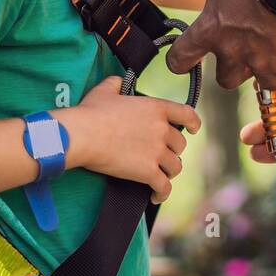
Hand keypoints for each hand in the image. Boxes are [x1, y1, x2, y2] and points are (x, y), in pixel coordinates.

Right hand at [60, 76, 200, 202]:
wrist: (82, 135)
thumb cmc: (91, 113)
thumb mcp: (105, 90)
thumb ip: (116, 83)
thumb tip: (118, 80)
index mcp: (156, 108)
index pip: (187, 114)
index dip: (193, 123)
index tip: (193, 130)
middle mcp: (162, 129)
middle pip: (180, 145)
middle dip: (172, 151)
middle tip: (160, 155)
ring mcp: (157, 151)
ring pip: (175, 166)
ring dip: (168, 171)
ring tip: (159, 175)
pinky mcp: (148, 171)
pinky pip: (164, 186)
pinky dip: (161, 192)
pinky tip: (155, 195)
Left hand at [165, 0, 275, 88]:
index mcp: (210, 29)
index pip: (179, 60)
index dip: (180, 60)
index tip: (187, 56)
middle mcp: (233, 51)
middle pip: (225, 80)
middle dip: (232, 69)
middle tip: (242, 51)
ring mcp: (263, 59)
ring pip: (262, 83)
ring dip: (264, 72)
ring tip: (271, 55)